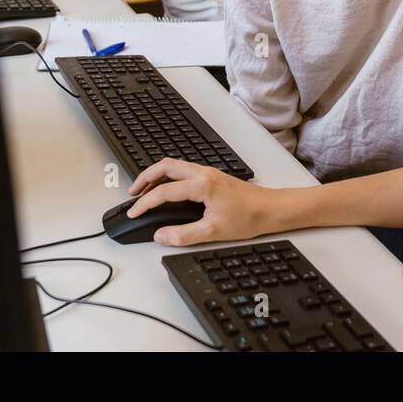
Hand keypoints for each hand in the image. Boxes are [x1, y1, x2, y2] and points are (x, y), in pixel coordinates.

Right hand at [126, 157, 275, 245]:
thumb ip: (183, 235)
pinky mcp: (211, 176)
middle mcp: (203, 173)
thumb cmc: (248, 217)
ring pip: (173, 166)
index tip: (133, 213)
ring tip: (144, 192)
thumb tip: (160, 235)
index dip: (144, 203)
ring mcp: (207, 173)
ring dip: (156, 176)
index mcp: (202, 185)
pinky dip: (168, 177)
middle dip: (144, 178)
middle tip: (132, 195)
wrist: (270, 209)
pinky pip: (182, 170)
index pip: (164, 191)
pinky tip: (165, 191)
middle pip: (165, 166)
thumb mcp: (213, 232)